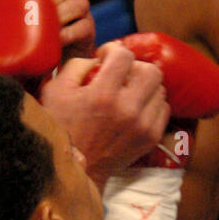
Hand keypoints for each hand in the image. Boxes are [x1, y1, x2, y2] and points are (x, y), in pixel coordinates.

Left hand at [0, 0, 94, 55]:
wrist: (53, 68)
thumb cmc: (25, 48)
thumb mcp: (7, 33)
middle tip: (38, 2)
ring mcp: (74, 12)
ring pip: (76, 1)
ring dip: (63, 11)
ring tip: (52, 24)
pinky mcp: (86, 30)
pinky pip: (84, 25)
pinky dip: (72, 31)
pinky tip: (60, 39)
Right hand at [41, 43, 168, 186]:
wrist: (75, 169)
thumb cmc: (61, 128)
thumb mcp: (55, 91)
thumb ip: (76, 66)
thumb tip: (98, 59)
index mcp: (102, 95)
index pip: (124, 55)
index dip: (113, 50)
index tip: (105, 58)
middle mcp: (127, 109)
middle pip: (151, 71)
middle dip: (135, 66)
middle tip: (122, 74)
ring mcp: (142, 125)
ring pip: (160, 89)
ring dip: (145, 85)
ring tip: (129, 91)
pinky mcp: (150, 138)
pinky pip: (163, 109)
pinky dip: (152, 104)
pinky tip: (136, 107)